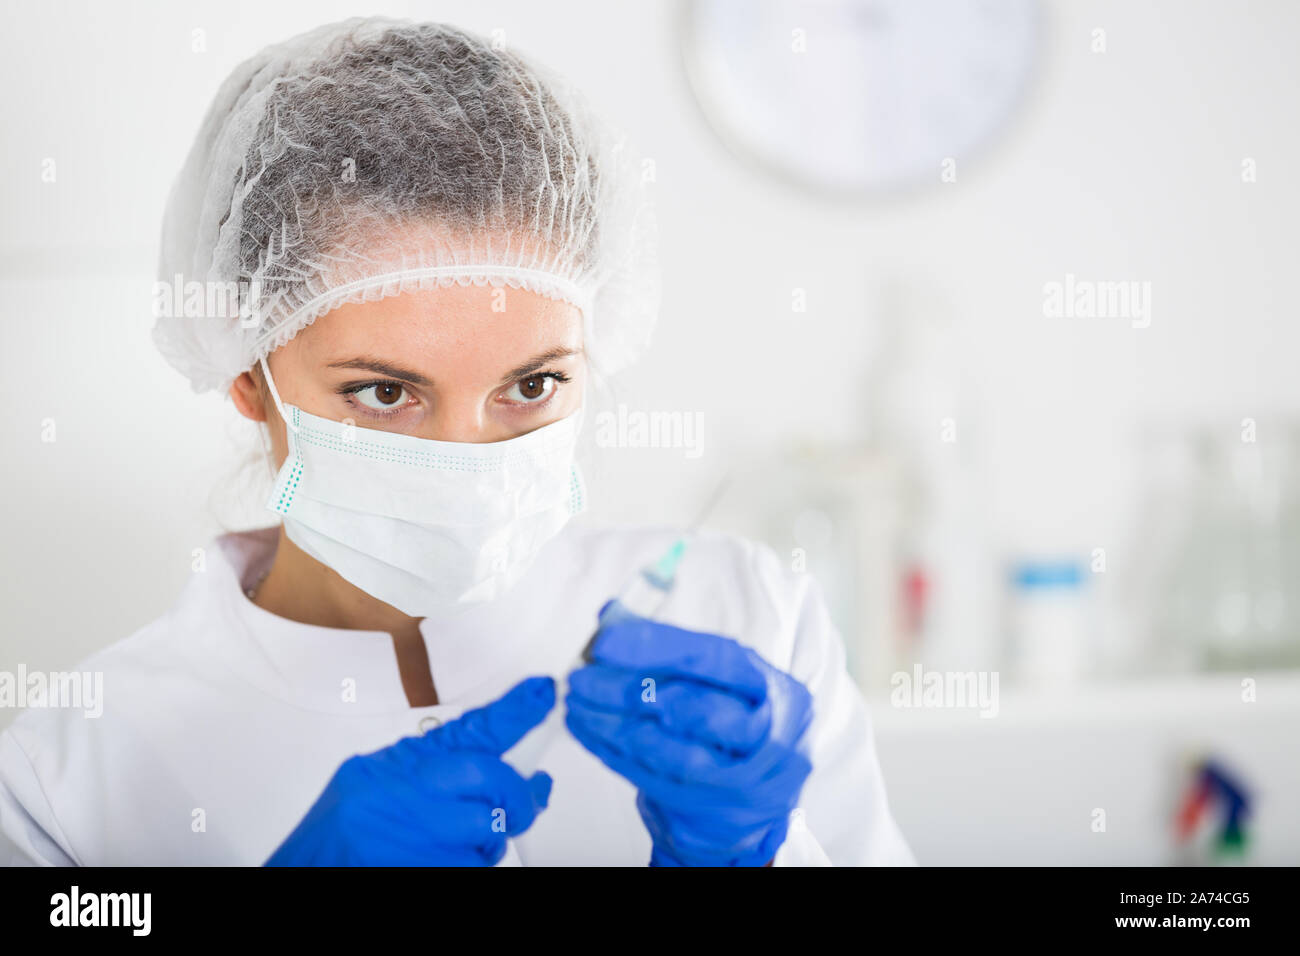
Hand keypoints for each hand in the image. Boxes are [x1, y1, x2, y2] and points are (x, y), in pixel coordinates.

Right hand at [266, 676, 555, 865]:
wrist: (299, 872)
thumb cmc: (336, 835)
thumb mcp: (374, 781)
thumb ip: (432, 769)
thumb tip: (495, 767)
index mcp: (396, 765)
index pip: (468, 727)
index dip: (513, 709)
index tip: (543, 693)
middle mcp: (404, 793)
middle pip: (491, 777)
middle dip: (518, 793)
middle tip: (529, 800)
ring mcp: (413, 833)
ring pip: (489, 828)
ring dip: (490, 839)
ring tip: (463, 842)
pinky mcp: (421, 867)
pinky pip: (473, 865)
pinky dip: (470, 864)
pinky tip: (445, 858)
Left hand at [565, 609, 813, 866]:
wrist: (749, 803)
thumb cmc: (732, 724)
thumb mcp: (719, 682)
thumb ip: (671, 648)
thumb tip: (612, 616)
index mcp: (775, 689)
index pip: (715, 658)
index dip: (658, 647)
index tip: (605, 642)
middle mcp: (770, 735)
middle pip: (693, 708)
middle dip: (627, 690)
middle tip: (581, 679)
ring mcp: (744, 780)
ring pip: (669, 751)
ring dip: (612, 726)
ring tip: (576, 704)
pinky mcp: (710, 809)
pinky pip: (652, 778)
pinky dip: (613, 752)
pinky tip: (586, 730)